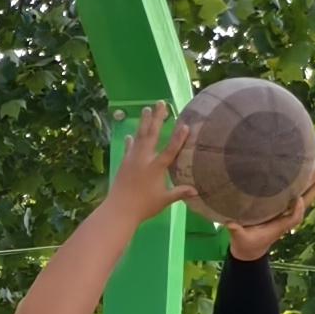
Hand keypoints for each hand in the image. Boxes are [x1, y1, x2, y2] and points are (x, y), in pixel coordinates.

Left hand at [107, 105, 196, 227]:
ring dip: (143, 122)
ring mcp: (132, 160)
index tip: (185, 125)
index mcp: (156, 168)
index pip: (170, 150)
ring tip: (145, 109)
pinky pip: (128, 148)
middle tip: (160, 103)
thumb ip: (179, 193)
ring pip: (139, 137)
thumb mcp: (164, 200)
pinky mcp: (123, 164)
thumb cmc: (143, 206)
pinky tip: (130, 135)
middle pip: (152, 135)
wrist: (118, 210)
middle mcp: (144, 160)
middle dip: (157, 118)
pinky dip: (130, 141)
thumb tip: (197, 191)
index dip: (178, 138)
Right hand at [222, 166, 314, 260]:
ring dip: (311, 186)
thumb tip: (230, 223)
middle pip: (303, 204)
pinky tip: (306, 176)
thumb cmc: (245, 244)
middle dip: (313, 191)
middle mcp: (285, 219)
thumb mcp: (239, 238)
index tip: (297, 198)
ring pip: (302, 198)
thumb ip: (236, 231)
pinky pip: (295, 197)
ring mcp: (285, 214)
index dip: (297, 209)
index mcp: (279, 226)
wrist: (250, 250)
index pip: (293, 218)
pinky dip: (302, 187)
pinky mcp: (281, 210)